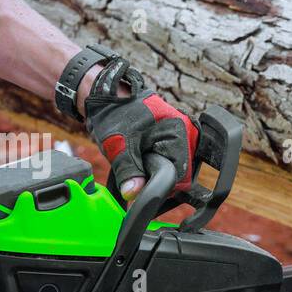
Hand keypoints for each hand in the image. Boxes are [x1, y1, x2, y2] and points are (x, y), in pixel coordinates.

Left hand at [83, 57, 197, 202]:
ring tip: (136, 165)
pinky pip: (168, 162)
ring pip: (173, 170)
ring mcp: (179, 137)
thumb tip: (133, 193)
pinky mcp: (171, 140)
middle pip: (179, 173)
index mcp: (179, 131)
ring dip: (154, 174)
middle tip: (136, 178)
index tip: (144, 190)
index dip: (162, 187)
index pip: (181, 173)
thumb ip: (128, 171)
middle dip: (157, 179)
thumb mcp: (118, 146)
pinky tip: (140, 163)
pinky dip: (153, 167)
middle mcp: (185, 134)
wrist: (105, 98)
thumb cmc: (113, 114)